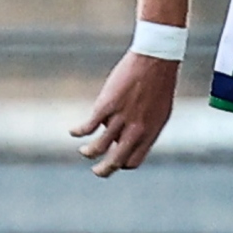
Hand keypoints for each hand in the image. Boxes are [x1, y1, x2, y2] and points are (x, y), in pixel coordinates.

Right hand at [72, 52, 180, 177]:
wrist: (155, 60)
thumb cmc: (159, 84)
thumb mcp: (159, 111)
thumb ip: (146, 127)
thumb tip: (130, 136)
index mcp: (150, 133)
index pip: (133, 161)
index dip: (122, 164)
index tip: (114, 158)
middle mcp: (136, 130)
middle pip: (116, 161)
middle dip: (104, 170)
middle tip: (97, 172)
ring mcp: (120, 119)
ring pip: (99, 147)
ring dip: (88, 152)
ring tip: (84, 151)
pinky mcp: (106, 106)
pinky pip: (88, 126)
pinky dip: (78, 131)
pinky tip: (73, 132)